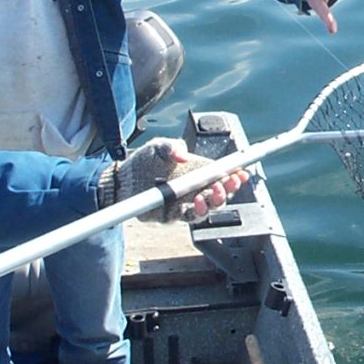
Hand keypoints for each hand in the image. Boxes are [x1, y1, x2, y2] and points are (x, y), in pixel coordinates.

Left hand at [100, 138, 248, 219]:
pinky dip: (198, 210)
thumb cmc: (141, 163)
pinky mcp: (173, 216)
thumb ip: (171, 146)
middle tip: (231, 180)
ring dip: (217, 200)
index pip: (220, 175)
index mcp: (195, 172)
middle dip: (230, 188)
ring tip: (214, 190)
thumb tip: (182, 154)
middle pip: (219, 193)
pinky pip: (190, 217)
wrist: (121, 181)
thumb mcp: (157, 147)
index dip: (234, 174)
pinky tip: (197, 201)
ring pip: (209, 208)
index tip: (241, 171)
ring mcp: (184, 204)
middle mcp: (193, 189)